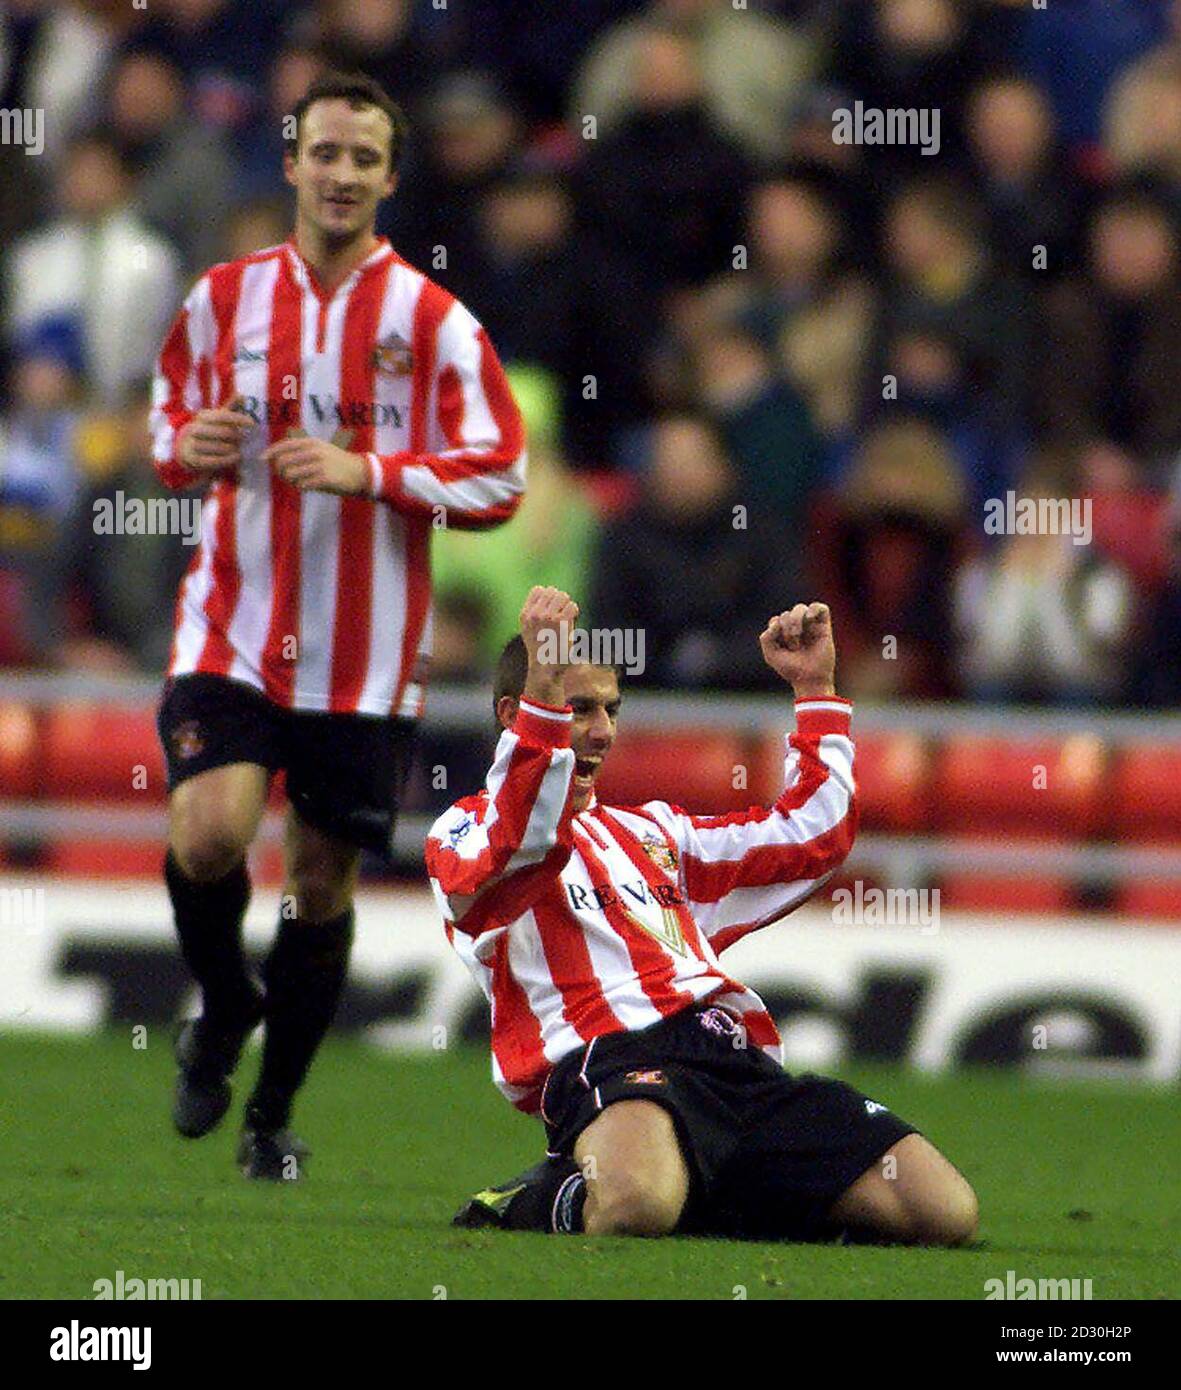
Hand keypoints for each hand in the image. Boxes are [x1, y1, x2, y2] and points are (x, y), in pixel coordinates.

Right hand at [177, 398, 252, 474]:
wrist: (188, 450)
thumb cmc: (210, 432)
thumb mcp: (219, 419)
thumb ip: (231, 408)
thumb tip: (242, 395)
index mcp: (202, 417)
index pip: (222, 416)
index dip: (238, 419)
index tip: (253, 423)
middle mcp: (194, 429)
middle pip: (221, 432)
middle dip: (236, 436)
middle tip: (243, 439)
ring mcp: (192, 444)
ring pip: (217, 447)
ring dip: (231, 448)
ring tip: (238, 449)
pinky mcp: (193, 459)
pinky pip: (212, 460)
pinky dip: (226, 459)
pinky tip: (236, 457)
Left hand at [263, 435, 368, 494]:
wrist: (360, 473)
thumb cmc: (336, 463)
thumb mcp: (320, 449)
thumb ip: (301, 452)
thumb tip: (276, 459)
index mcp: (311, 443)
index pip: (284, 445)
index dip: (270, 452)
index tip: (261, 459)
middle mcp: (314, 451)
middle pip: (283, 462)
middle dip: (280, 471)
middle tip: (286, 476)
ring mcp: (319, 465)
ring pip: (291, 475)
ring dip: (291, 481)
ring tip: (300, 482)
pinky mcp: (325, 479)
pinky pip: (303, 485)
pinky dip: (302, 487)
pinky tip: (309, 486)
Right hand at [520, 585, 579, 706]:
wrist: (546, 668)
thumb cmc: (540, 650)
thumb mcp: (529, 630)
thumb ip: (533, 611)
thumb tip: (545, 591)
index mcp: (525, 615)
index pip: (538, 589)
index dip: (548, 597)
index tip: (551, 610)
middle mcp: (534, 614)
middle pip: (552, 591)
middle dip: (559, 601)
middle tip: (561, 616)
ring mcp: (547, 617)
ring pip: (563, 596)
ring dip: (567, 605)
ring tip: (566, 618)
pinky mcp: (560, 621)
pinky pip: (572, 606)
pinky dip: (574, 612)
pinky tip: (571, 622)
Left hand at [759, 602, 836, 697]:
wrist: (810, 679)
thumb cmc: (791, 669)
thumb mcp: (771, 655)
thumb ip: (766, 637)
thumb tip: (777, 621)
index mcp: (784, 634)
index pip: (776, 621)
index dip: (775, 630)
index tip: (780, 646)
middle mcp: (797, 628)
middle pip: (786, 614)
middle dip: (786, 628)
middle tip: (793, 646)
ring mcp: (811, 626)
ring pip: (800, 608)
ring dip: (795, 620)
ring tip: (798, 634)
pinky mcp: (824, 627)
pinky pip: (821, 608)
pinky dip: (814, 609)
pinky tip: (809, 618)